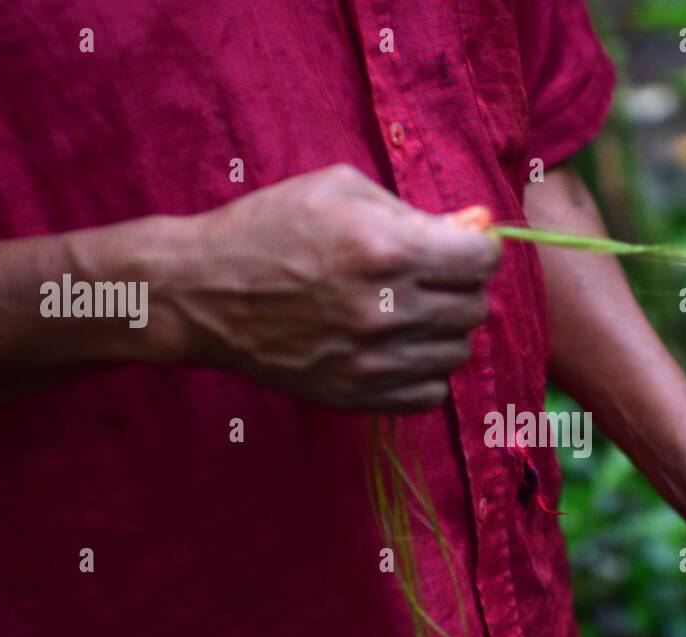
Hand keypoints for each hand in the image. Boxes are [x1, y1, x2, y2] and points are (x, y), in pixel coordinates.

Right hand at [160, 164, 500, 411]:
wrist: (203, 292)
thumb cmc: (271, 227)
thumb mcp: (341, 191)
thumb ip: (415, 210)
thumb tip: (479, 223)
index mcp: (388, 249)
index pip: (482, 261)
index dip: (477, 249)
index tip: (458, 246)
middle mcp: (387, 310)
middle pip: (474, 308)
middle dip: (460, 287)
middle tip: (428, 278)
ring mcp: (373, 360)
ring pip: (457, 353)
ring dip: (444, 330)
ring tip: (409, 313)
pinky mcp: (357, 395)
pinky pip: (430, 394)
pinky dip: (425, 372)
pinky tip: (398, 349)